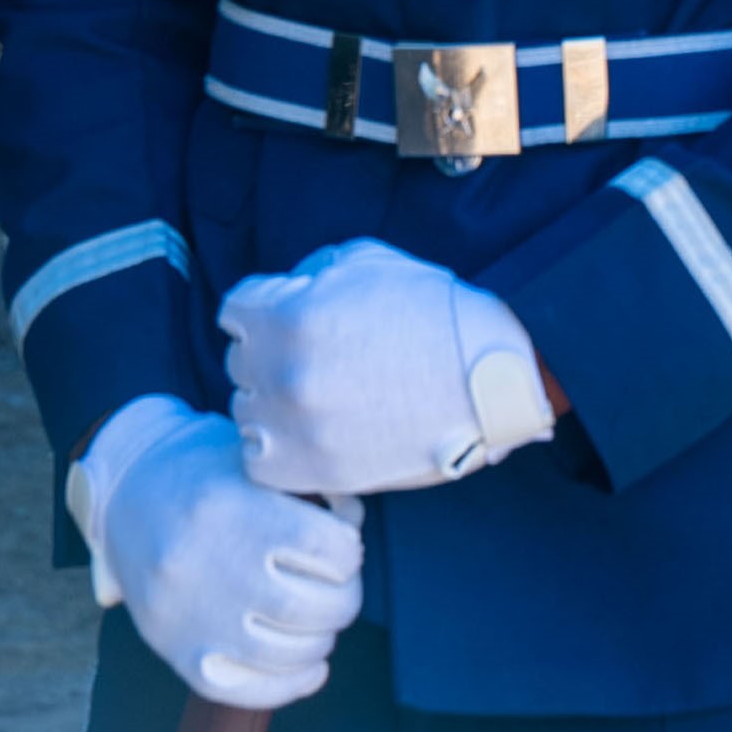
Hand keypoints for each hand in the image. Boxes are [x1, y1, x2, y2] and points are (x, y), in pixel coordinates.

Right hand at [71, 397, 364, 710]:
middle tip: (338, 590)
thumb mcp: (259, 461)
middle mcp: (208, 565)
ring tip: (319, 622)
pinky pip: (239, 689)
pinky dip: (287, 685)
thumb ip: (314, 491)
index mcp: (234, 508)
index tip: (342, 548)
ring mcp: (187, 613)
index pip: (330, 548)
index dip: (350, 551)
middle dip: (343, 602)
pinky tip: (310, 668)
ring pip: (284, 652)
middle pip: (313, 606)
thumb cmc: (208, 471)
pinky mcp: (171, 647)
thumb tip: (354, 527)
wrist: (125, 490)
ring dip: (320, 642)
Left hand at [222, 239, 554, 495]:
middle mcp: (282, 372)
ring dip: (275, 402)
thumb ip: (313, 271)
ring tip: (326, 399)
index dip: (270, 309)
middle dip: (274, 354)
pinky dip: (279, 447)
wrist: (495, 379)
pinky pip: (258, 458)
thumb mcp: (373, 262)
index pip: (236, 311)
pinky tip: (314, 433)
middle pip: (241, 361)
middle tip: (325, 360)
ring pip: (248, 409)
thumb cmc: (439, 315)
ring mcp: (293, 426)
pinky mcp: (308, 469)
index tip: (299, 319)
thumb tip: (285, 292)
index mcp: (291, 315)